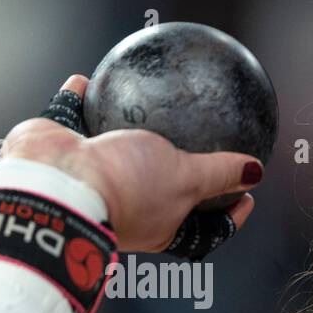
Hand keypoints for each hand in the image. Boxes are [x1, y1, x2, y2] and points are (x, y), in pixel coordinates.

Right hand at [0, 74, 260, 256]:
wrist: (56, 182)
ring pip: (114, 154)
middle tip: (196, 156)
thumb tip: (255, 172)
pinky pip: (72, 122)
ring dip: (125, 134)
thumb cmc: (127, 188)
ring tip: (142, 113)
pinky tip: (86, 84)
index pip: (205, 229)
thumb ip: (219, 173)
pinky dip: (77, 104)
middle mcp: (128, 206)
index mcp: (162, 225)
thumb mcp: (187, 178)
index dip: (228, 217)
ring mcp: (96, 180)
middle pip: (161, 193)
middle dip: (177, 177)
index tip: (246, 199)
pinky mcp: (65, 154)